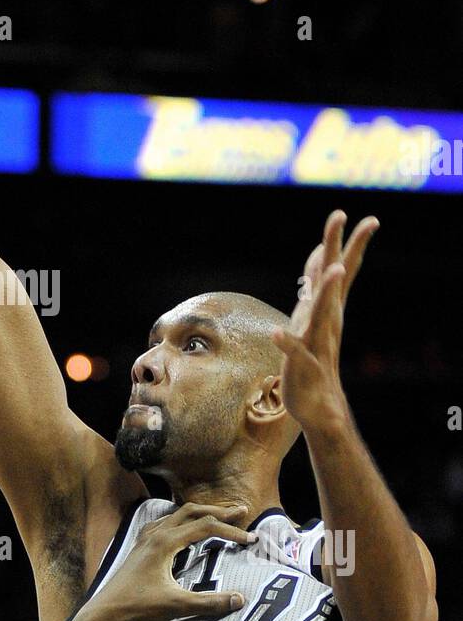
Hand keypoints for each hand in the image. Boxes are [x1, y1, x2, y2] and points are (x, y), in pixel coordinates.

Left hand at [84, 503, 255, 620]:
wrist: (104, 613)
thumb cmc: (138, 608)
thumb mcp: (177, 606)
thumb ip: (210, 602)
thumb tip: (240, 599)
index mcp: (166, 542)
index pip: (206, 527)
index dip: (231, 531)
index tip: (251, 540)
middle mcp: (155, 534)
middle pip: (191, 512)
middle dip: (217, 511)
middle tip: (240, 510)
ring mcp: (145, 539)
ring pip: (176, 516)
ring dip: (199, 514)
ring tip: (217, 517)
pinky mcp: (140, 548)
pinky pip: (164, 524)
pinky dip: (180, 522)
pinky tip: (182, 530)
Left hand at [273, 210, 378, 431]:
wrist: (318, 407)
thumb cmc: (312, 361)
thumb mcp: (310, 319)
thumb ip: (313, 290)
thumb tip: (318, 261)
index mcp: (326, 311)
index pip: (334, 271)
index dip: (339, 243)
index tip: (342, 213)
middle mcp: (325, 322)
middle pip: (333, 280)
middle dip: (336, 247)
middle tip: (340, 216)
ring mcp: (316, 343)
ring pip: (322, 314)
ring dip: (325, 292)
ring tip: (333, 271)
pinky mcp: (303, 367)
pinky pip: (296, 353)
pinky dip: (288, 344)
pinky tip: (277, 334)